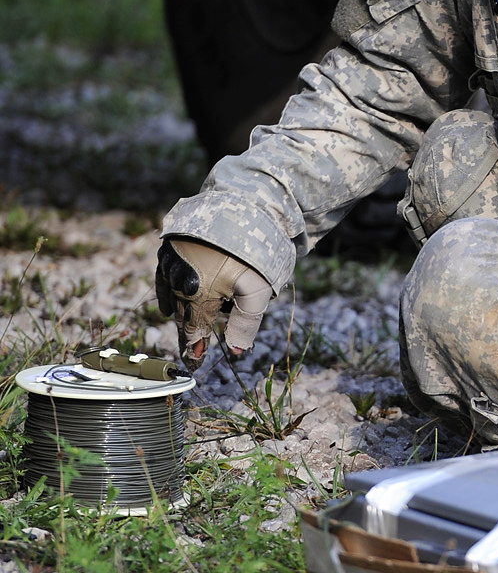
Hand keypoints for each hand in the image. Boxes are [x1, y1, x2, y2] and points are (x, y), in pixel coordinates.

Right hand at [155, 238, 272, 362]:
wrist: (241, 205)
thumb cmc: (253, 251)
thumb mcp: (258, 291)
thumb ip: (246, 323)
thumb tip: (235, 351)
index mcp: (198, 296)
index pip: (193, 332)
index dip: (194, 350)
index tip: (194, 366)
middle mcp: (179, 282)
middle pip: (183, 317)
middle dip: (188, 336)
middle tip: (190, 355)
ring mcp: (172, 263)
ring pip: (173, 297)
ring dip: (179, 315)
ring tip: (184, 331)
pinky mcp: (170, 246)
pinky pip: (163, 277)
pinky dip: (166, 293)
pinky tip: (169, 305)